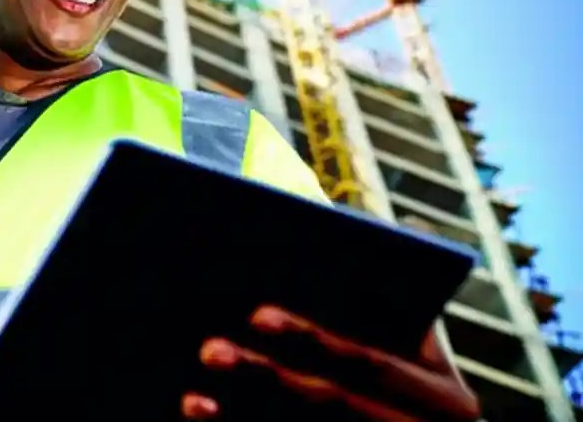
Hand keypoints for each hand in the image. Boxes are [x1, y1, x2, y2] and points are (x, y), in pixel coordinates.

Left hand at [182, 305, 480, 420]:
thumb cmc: (402, 366)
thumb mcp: (411, 343)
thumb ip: (384, 299)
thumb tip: (356, 231)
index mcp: (444, 395)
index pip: (368, 359)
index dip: (311, 336)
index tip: (255, 314)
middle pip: (329, 401)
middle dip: (265, 375)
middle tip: (208, 349)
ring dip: (242, 417)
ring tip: (192, 397)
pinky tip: (199, 415)